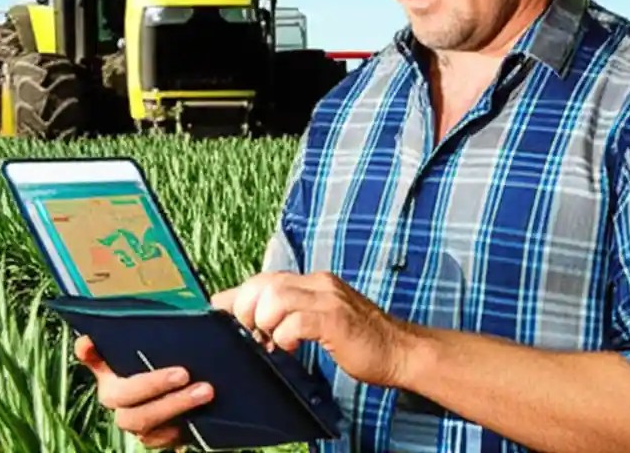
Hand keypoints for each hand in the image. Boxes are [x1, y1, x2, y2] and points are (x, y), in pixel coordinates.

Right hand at [73, 334, 213, 448]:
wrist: (207, 393)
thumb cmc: (187, 360)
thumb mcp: (185, 340)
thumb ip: (189, 321)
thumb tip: (212, 303)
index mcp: (115, 365)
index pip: (90, 354)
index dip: (87, 350)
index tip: (89, 341)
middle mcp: (116, 393)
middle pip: (119, 394)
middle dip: (152, 383)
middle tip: (184, 373)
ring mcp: (131, 417)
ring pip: (140, 419)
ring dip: (173, 405)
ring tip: (204, 392)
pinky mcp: (151, 437)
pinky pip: (156, 439)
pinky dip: (176, 430)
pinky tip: (197, 417)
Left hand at [211, 270, 417, 388]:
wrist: (402, 351)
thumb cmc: (358, 341)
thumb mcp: (316, 320)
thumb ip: (287, 314)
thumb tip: (246, 319)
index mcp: (311, 281)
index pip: (261, 278)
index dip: (237, 298)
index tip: (227, 319)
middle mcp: (318, 283)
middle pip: (262, 283)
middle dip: (246, 312)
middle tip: (252, 336)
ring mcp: (328, 299)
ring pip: (275, 297)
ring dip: (264, 323)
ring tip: (272, 343)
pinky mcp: (336, 320)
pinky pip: (296, 321)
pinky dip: (284, 336)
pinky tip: (290, 348)